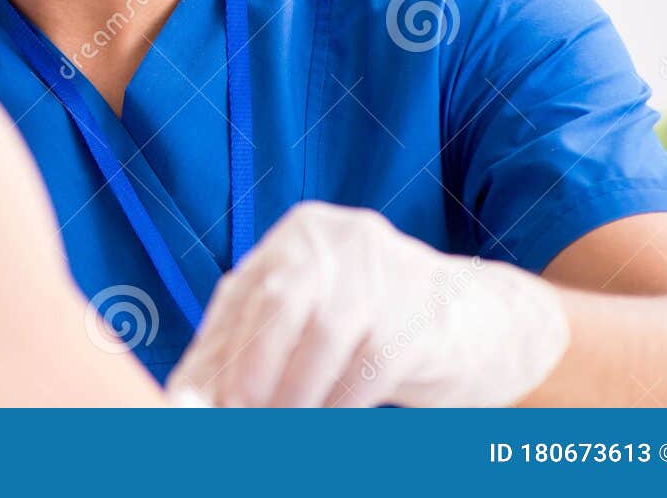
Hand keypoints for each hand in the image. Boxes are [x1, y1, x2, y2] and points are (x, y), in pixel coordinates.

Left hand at [167, 200, 569, 406]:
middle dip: (248, 367)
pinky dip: (338, 405)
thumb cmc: (373, 327)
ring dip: (293, 396)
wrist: (481, 325)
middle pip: (277, 301)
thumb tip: (185, 394)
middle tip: (230, 417)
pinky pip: (366, 369)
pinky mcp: (420, 316)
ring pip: (321, 339)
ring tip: (277, 430)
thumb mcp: (311, 320)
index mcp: (300, 237)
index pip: (241, 294)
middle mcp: (338, 240)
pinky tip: (326, 424)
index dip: (214, 352)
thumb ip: (252, 345)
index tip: (190, 402)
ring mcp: (383, 272)